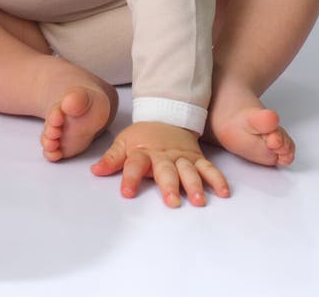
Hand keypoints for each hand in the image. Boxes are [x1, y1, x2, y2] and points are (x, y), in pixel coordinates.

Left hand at [90, 121, 229, 206]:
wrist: (166, 115)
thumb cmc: (143, 136)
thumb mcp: (124, 142)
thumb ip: (112, 158)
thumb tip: (95, 171)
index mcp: (143, 152)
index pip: (134, 164)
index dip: (129, 178)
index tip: (127, 193)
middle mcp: (163, 156)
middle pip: (165, 170)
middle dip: (169, 185)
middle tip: (172, 201)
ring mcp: (182, 157)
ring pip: (188, 170)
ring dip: (194, 184)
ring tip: (198, 200)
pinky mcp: (196, 158)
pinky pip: (208, 168)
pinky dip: (217, 179)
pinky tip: (223, 192)